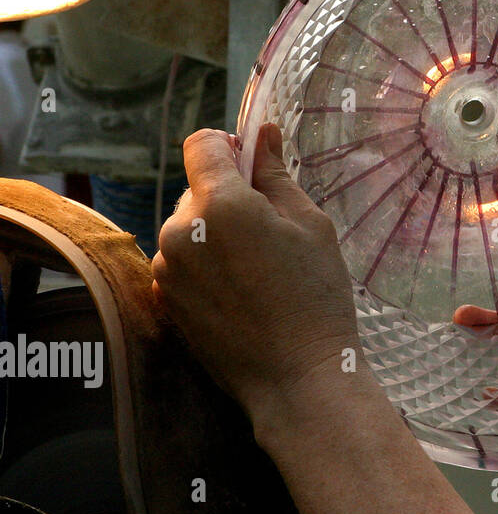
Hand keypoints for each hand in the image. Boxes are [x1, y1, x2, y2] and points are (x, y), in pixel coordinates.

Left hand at [151, 123, 362, 422]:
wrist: (296, 378)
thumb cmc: (316, 298)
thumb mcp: (312, 225)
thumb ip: (278, 175)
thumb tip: (264, 136)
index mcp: (220, 204)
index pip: (202, 144)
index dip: (229, 145)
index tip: (254, 163)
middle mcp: (180, 231)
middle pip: (198, 189)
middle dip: (229, 198)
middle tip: (273, 232)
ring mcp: (167, 269)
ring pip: (190, 228)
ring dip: (216, 234)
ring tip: (259, 270)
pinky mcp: (165, 300)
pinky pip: (183, 262)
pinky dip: (207, 266)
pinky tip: (242, 293)